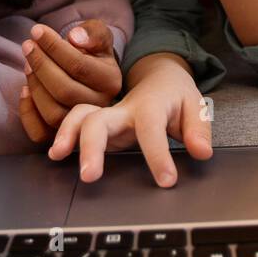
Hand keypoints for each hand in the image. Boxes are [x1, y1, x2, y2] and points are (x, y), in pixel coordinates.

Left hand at [17, 20, 121, 142]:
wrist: (91, 73)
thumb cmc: (91, 51)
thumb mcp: (97, 35)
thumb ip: (93, 32)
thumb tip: (75, 37)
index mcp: (111, 81)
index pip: (79, 66)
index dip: (54, 47)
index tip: (37, 30)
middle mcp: (99, 107)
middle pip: (64, 90)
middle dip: (41, 65)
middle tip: (27, 45)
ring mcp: (81, 124)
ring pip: (53, 113)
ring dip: (35, 86)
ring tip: (27, 64)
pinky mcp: (62, 135)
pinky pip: (40, 133)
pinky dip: (28, 113)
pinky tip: (24, 90)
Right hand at [46, 53, 212, 186]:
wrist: (160, 75)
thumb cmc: (176, 96)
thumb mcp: (196, 108)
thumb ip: (198, 130)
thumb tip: (201, 152)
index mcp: (150, 106)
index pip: (151, 129)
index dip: (158, 155)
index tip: (167, 181)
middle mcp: (123, 110)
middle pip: (100, 120)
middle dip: (92, 146)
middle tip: (90, 177)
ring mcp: (108, 116)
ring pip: (80, 117)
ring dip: (67, 135)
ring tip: (58, 156)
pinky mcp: (98, 123)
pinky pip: (75, 123)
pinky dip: (63, 135)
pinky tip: (55, 154)